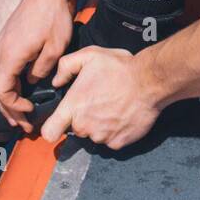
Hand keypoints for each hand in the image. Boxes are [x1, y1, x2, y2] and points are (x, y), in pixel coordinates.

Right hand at [0, 0, 76, 132]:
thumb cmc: (53, 16)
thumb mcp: (55, 49)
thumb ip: (42, 70)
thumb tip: (32, 81)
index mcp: (9, 56)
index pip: (3, 92)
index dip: (15, 106)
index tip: (31, 111)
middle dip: (8, 109)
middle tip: (22, 125)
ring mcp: (0, 44)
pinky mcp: (5, 39)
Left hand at [40, 46, 161, 149]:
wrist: (149, 82)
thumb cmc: (119, 68)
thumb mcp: (89, 55)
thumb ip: (66, 66)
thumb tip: (57, 81)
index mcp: (74, 106)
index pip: (50, 132)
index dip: (52, 128)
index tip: (59, 122)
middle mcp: (85, 126)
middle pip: (76, 130)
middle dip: (83, 118)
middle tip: (98, 101)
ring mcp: (102, 137)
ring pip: (94, 135)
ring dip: (100, 125)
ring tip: (113, 106)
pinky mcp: (118, 143)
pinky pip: (111, 140)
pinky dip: (115, 131)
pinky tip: (122, 114)